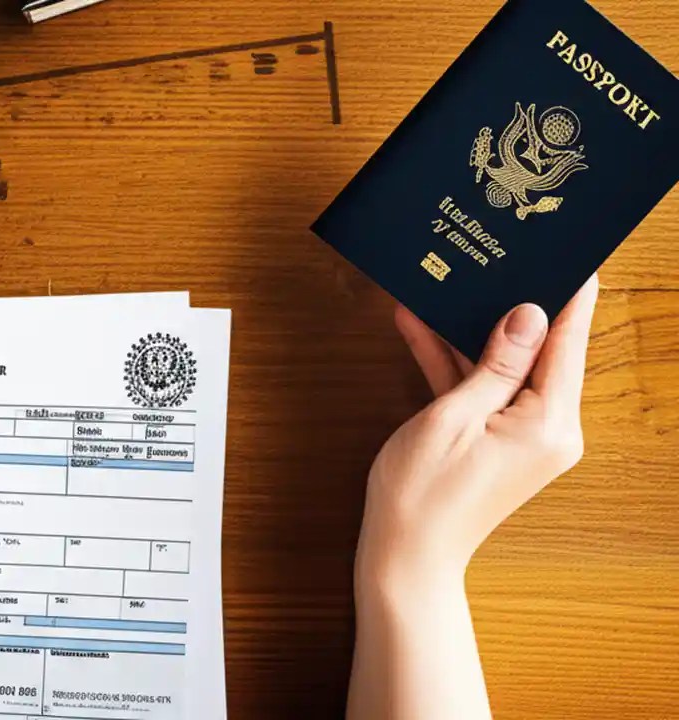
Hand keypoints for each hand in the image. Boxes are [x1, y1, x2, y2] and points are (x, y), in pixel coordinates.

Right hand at [359, 275, 598, 586]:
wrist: (405, 554)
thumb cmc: (424, 494)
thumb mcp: (454, 416)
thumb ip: (495, 363)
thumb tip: (529, 314)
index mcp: (549, 423)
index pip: (567, 341)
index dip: (570, 293)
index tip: (573, 250)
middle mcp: (549, 428)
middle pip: (539, 350)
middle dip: (514, 304)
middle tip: (502, 256)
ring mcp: (522, 434)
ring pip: (504, 365)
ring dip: (471, 332)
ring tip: (447, 283)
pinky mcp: (496, 438)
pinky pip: (481, 389)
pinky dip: (455, 363)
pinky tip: (421, 325)